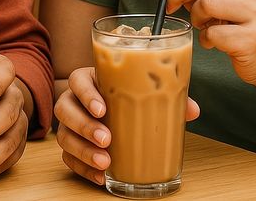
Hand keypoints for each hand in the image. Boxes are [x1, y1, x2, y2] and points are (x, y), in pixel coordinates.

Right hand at [54, 67, 198, 185]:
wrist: (120, 109)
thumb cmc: (131, 95)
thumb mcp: (146, 91)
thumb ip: (168, 96)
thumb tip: (192, 110)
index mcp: (91, 80)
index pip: (78, 81)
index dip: (86, 94)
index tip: (102, 109)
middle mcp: (75, 100)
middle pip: (65, 109)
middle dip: (85, 126)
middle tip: (107, 139)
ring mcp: (70, 124)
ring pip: (63, 135)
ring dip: (83, 150)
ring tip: (105, 162)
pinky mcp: (71, 146)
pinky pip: (68, 158)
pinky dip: (83, 169)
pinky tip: (101, 176)